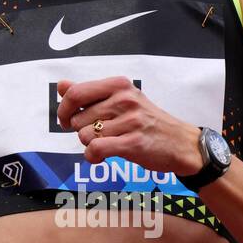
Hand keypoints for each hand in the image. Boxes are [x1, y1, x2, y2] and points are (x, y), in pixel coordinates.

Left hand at [55, 76, 202, 175]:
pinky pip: (95, 149)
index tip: (67, 121)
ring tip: (109, 144)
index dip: (64, 111)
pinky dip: (93, 156)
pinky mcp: (133, 142)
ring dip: (91, 145)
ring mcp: (130, 120)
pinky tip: (101, 157)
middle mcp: (124, 99)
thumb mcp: (122, 100)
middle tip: (99, 135)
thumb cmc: (148, 122)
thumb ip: (90, 93)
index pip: (75, 93)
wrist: (181, 143)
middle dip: (81, 131)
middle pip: (78, 119)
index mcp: (119, 85)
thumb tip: (62, 85)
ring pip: (85, 136)